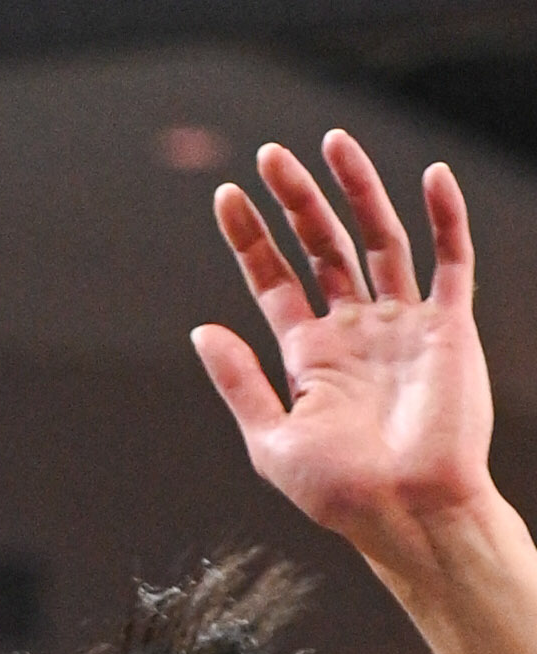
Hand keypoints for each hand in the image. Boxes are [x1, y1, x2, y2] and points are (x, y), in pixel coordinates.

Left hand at [195, 132, 494, 555]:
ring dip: (357, 191)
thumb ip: (239, 381)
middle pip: (323, 247)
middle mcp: (355, 329)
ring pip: (380, 239)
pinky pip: (452, 261)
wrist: (405, 510)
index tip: (226, 196)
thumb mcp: (269, 439)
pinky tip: (431, 176)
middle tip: (271, 155)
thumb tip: (200, 329)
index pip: (274, 278)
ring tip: (331, 144)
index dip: (251, 237)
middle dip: (297, 200)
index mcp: (308, 353)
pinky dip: (445, 218)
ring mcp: (402, 323)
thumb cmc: (337, 491)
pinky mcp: (448, 328)